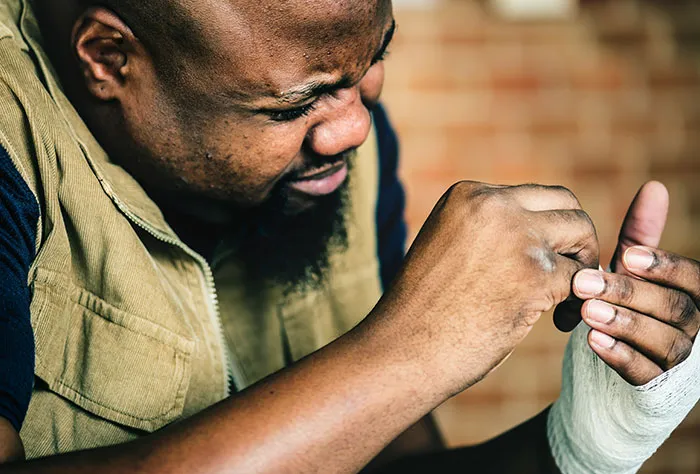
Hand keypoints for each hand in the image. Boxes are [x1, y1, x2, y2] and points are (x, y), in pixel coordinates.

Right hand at [375, 182, 598, 396]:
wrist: (403, 351)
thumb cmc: (425, 309)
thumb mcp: (449, 246)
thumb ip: (487, 230)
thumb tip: (541, 234)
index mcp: (468, 194)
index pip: (532, 196)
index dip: (545, 231)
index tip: (537, 263)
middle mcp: (492, 204)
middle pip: (566, 204)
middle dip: (575, 240)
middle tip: (567, 276)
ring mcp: (516, 236)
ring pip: (582, 233)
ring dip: (583, 265)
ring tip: (564, 300)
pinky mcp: (535, 274)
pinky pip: (582, 278)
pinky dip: (577, 302)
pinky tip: (558, 323)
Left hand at [572, 182, 699, 384]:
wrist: (602, 377)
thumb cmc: (622, 314)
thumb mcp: (631, 275)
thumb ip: (642, 239)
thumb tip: (655, 186)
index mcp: (692, 298)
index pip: (696, 280)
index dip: (666, 267)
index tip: (628, 256)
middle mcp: (693, 329)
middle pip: (677, 308)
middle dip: (631, 293)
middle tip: (585, 282)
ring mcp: (677, 363)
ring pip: (666, 342)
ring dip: (625, 323)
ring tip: (587, 311)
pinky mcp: (655, 391)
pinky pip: (646, 375)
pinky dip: (621, 357)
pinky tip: (593, 341)